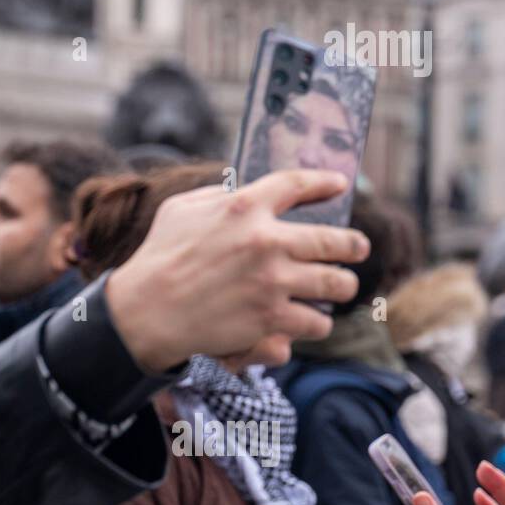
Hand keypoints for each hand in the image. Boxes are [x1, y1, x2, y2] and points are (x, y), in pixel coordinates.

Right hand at [105, 169, 368, 371]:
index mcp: (243, 206)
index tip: (339, 184)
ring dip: (341, 286)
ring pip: (336, 283)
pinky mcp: (271, 318)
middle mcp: (265, 241)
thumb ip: (216, 195)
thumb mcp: (179, 210)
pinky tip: (312, 320)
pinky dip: (316, 322)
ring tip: (339, 287)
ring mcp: (272, 282)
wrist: (145, 312)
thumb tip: (239, 189)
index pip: (297, 184)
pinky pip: (316, 322)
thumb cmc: (157, 257)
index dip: (324, 182)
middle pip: (336, 240)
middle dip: (354, 245)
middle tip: (359, 248)